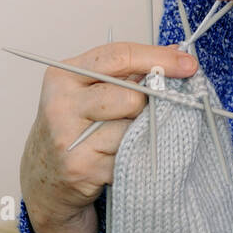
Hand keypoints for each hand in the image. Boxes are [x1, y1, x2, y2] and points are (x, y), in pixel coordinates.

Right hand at [20, 40, 198, 232]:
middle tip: (141, 114)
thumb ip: (127, 72)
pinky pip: (129, 156)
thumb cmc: (75, 128)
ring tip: (120, 139)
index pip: (119, 56)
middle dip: (146, 105)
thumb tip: (177, 53)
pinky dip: (133, 157)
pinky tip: (116, 158)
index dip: (159, 58)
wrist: (44, 179)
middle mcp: (61, 104)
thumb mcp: (89, 91)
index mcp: (64, 75)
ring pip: (132, 129)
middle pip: (130, 96)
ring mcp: (70, 138)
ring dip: (138, 134)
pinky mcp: (83, 169)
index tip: (188, 64)